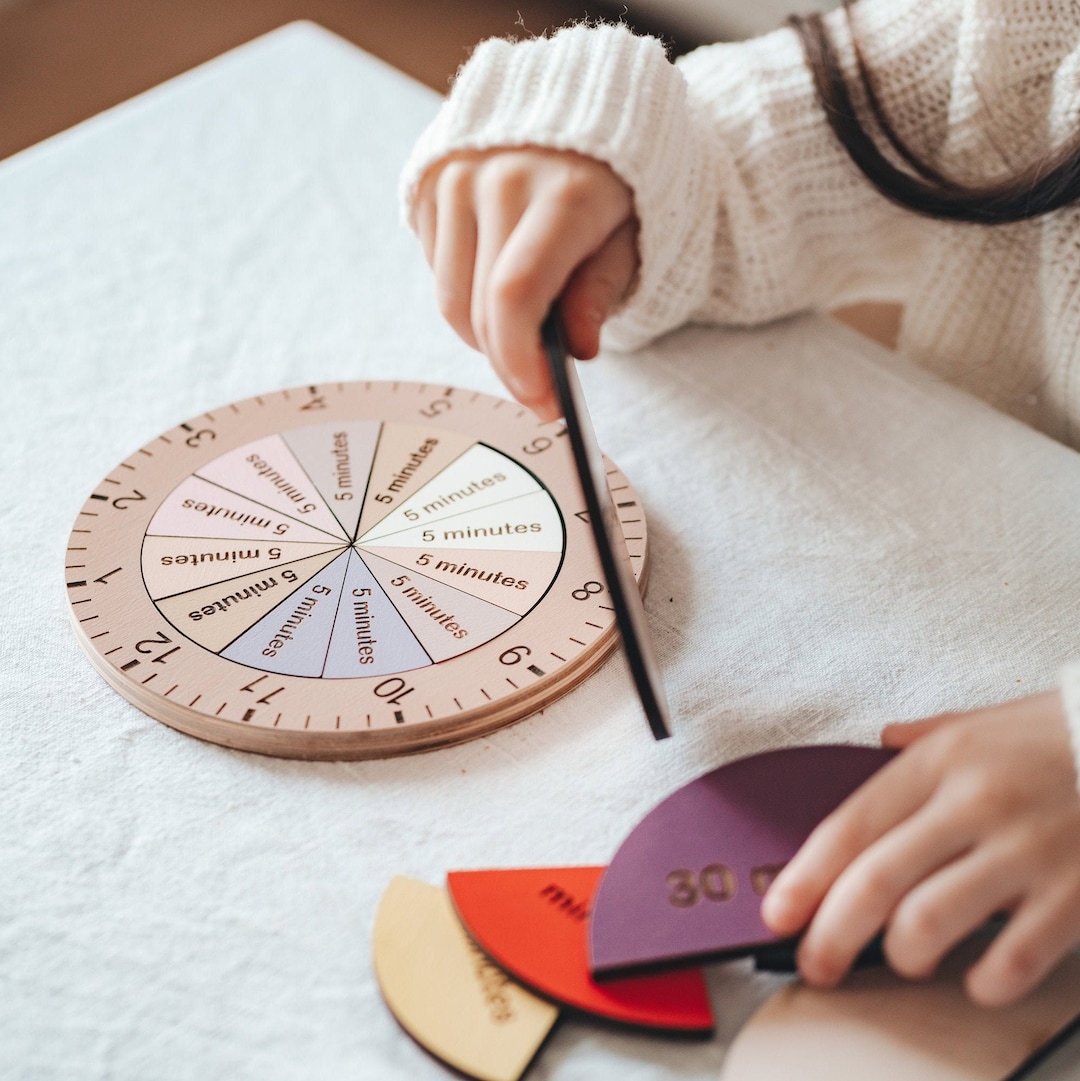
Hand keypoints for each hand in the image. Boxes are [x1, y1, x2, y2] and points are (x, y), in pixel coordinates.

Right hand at [413, 147, 638, 420]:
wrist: (579, 104)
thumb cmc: (616, 183)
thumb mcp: (630, 239)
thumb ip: (600, 293)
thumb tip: (578, 350)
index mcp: (563, 192)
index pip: (516, 296)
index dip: (521, 361)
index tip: (541, 402)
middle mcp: (500, 176)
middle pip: (480, 309)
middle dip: (509, 364)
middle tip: (539, 390)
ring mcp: (456, 173)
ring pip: (450, 299)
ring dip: (485, 336)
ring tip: (525, 331)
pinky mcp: (428, 180)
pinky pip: (437, 270)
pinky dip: (466, 296)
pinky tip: (498, 281)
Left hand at [761, 692, 1079, 1006]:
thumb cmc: (1063, 736)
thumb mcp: (983, 723)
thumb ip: (927, 737)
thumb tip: (883, 741)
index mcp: (940, 762)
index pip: (850, 827)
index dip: (804, 878)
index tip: (777, 912)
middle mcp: (974, 803)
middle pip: (874, 882)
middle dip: (831, 935)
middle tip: (817, 963)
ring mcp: (1026, 850)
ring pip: (927, 922)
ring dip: (902, 957)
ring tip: (905, 959)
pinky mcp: (1077, 894)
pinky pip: (1012, 958)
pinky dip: (983, 981)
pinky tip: (978, 977)